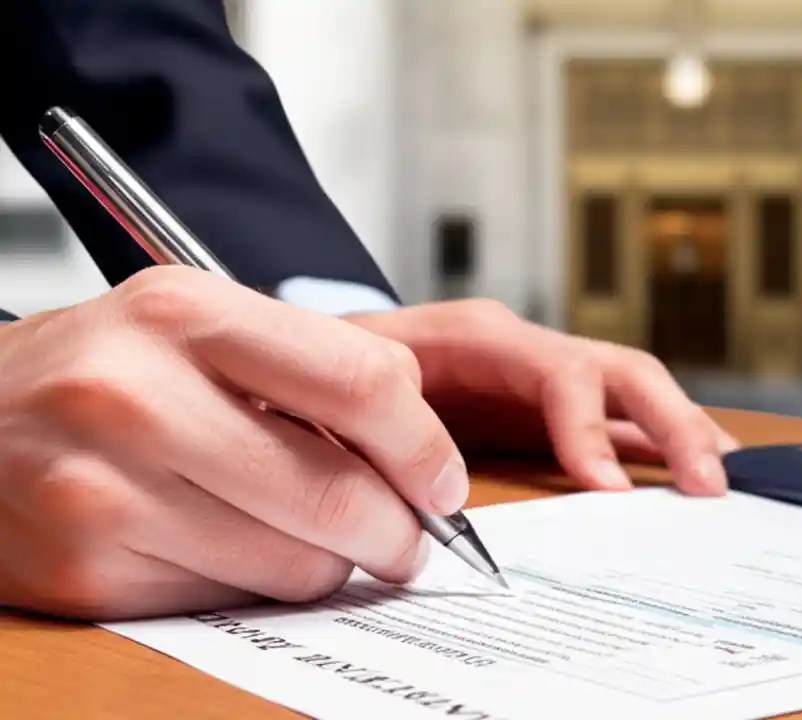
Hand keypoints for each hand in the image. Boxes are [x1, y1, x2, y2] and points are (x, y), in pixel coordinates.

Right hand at [0, 267, 463, 619]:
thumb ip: (315, 363)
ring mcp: (104, 489)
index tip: (442, 483)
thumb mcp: (198, 325)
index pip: (362, 384)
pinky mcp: (84, 570)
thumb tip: (421, 441)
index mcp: (185, 314)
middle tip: (403, 539)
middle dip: (397, 533)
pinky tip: (228, 550)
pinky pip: (230, 603)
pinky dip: (255, 588)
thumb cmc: (99, 373)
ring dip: (328, 565)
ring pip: (296, 566)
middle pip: (339, 495)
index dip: (425, 447)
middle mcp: (137, 396)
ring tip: (305, 537)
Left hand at [347, 300, 738, 495]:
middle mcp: (531, 351)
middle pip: (623, 372)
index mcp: (483, 338)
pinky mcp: (558, 411)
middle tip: (708, 485)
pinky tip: (696, 477)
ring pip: (638, 394)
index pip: (558, 372)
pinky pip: (624, 423)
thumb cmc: (339, 368)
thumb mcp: (345, 380)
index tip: (609, 487)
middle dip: (672, 424)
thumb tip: (413, 475)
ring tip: (724, 480)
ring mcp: (551, 379)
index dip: (587, 428)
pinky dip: (665, 448)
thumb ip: (378, 414)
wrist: (338, 356)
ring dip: (686, 433)